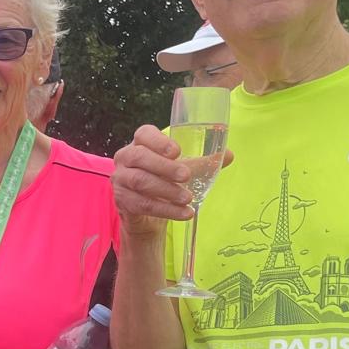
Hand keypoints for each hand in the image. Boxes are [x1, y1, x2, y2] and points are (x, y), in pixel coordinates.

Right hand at [112, 124, 235, 235]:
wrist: (147, 210)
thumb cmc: (164, 180)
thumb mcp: (182, 168)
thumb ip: (203, 162)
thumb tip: (228, 155)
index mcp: (140, 143)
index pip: (143, 134)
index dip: (158, 142)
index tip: (177, 151)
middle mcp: (125, 158)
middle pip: (139, 157)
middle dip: (164, 167)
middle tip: (187, 176)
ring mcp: (120, 180)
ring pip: (140, 182)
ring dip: (166, 191)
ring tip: (188, 198)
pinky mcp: (122, 201)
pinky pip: (143, 205)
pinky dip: (166, 210)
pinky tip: (184, 213)